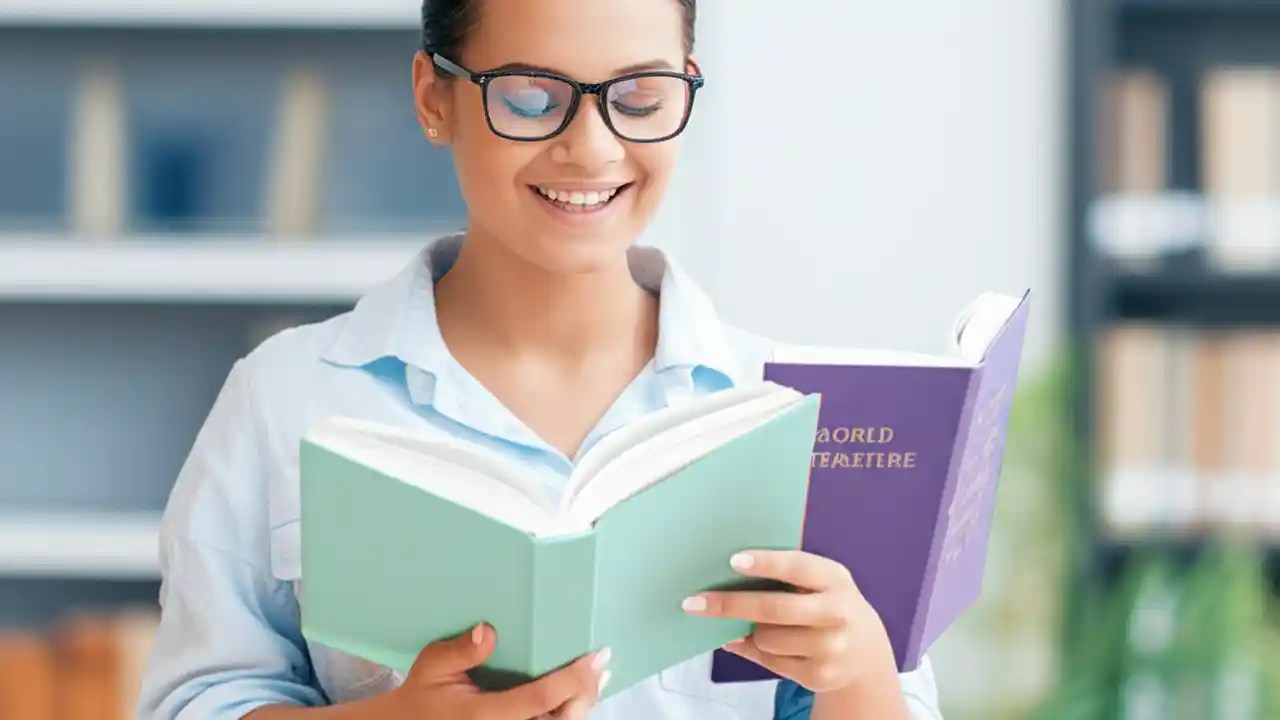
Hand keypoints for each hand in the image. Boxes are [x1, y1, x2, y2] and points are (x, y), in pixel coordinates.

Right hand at [393, 623, 611, 718]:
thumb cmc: (423, 696)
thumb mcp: (432, 666)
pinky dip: (567, 713)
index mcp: (485, 715)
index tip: (596, 657)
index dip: (574, 678)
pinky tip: (579, 695)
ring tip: (596, 677)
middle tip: (601, 665)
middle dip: (586, 694)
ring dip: (582, 705)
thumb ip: (460, 650)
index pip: (541, 697)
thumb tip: (489, 631)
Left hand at [681, 550, 891, 692]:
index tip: (733, 560)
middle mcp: (837, 613)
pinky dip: (754, 649)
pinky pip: (769, 661)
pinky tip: (752, 640)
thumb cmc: (826, 603)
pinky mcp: (820, 675)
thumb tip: (728, 574)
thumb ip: (785, 574)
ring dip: (748, 630)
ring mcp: (831, 648)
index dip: (766, 563)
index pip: (797, 567)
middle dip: (729, 605)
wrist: (864, 650)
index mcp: (835, 579)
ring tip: (748, 622)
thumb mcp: (819, 581)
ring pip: (767, 638)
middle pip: (773, 609)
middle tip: (693, 602)